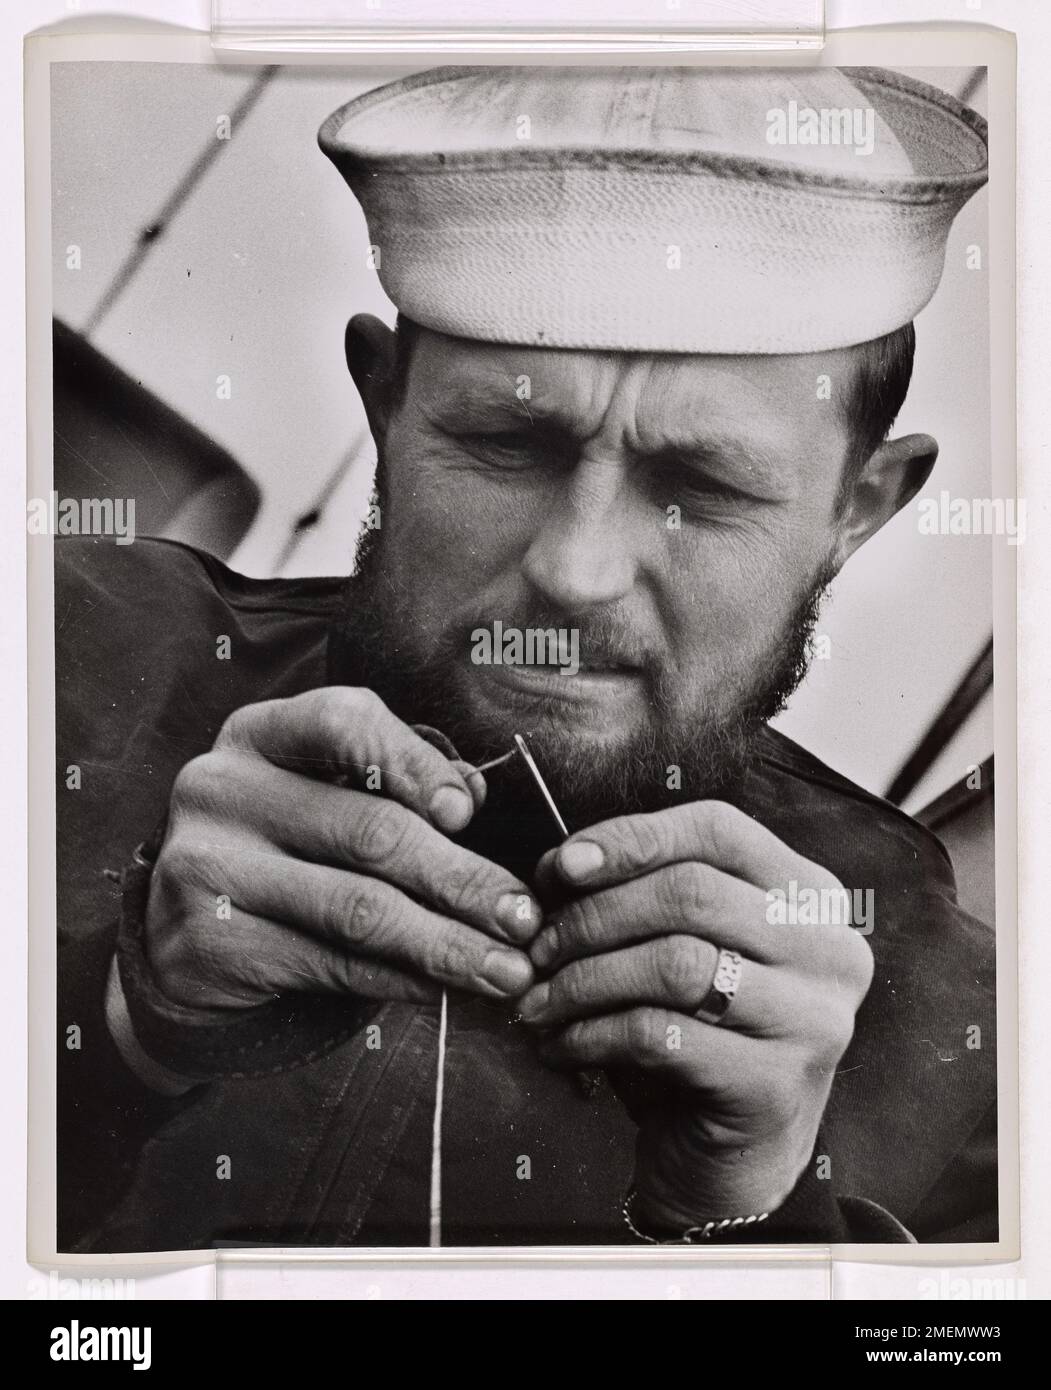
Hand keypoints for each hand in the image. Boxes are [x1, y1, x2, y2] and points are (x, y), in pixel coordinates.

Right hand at [144, 687, 538, 1014]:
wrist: (180, 936)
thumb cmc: (281, 849)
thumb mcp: (322, 796)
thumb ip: (393, 784)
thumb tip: (472, 794)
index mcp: (259, 734)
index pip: (344, 722)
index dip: (415, 764)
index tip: (469, 813)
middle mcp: (223, 788)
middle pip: (368, 831)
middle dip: (462, 880)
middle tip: (523, 918)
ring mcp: (208, 865)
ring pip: (357, 909)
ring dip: (447, 945)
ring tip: (506, 970)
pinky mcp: (210, 940)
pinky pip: (333, 964)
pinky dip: (403, 978)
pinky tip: (447, 987)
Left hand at [519, 802, 872, 1225]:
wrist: (731, 1162)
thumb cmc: (696, 1038)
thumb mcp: (676, 950)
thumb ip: (636, 897)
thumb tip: (559, 864)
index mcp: (809, 897)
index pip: (720, 829)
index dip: (634, 837)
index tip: (563, 866)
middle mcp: (828, 950)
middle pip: (691, 892)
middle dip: (594, 915)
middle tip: (538, 948)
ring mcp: (813, 1019)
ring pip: (675, 963)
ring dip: (585, 978)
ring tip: (539, 1000)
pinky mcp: (776, 1085)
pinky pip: (662, 1036)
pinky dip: (594, 1035)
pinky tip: (563, 1045)